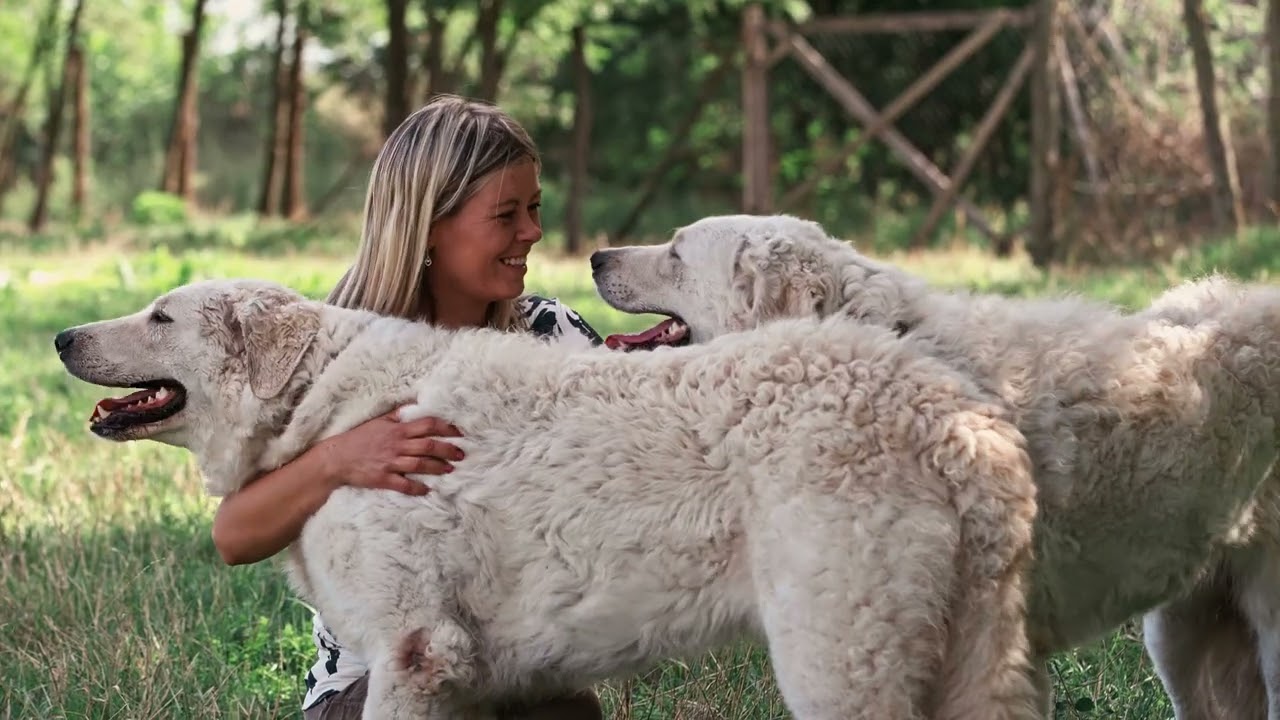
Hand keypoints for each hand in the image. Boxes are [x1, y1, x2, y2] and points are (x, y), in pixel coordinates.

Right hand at [316, 409, 464, 495]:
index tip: (459, 432)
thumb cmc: (359, 438)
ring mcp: (390, 462)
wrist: (336, 458)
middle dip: (448, 449)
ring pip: (420, 465)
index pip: (427, 425)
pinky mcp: (383, 479)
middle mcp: (397, 445)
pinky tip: (428, 489)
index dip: (445, 428)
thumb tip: (415, 406)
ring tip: (450, 469)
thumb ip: (399, 415)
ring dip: (438, 467)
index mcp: (397, 429)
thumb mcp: (379, 421)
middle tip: (461, 454)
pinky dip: (418, 488)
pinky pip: (405, 485)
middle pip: (428, 446)